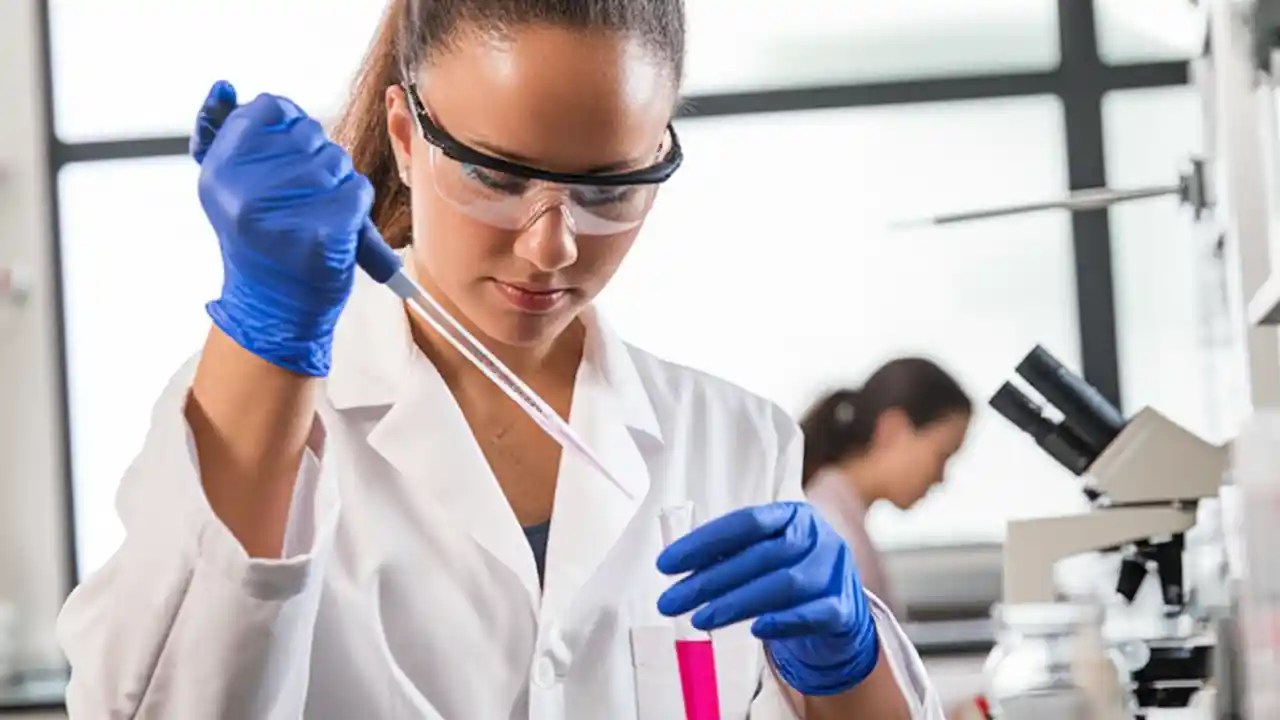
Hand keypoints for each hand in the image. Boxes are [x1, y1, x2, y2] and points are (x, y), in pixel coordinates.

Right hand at [190, 80, 380, 376]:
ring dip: (339, 184)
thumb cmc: (258, 241)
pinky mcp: (322, 235)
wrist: (273, 310)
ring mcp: (284, 213)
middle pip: (311, 133)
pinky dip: (356, 208)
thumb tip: (224, 86)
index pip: (270, 108)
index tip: (286, 154)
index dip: (290, 126)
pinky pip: (357, 191)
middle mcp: (245, 190)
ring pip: (338, 162)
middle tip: (300, 198)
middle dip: (317, 158)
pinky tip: (336, 229)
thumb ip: (225, 133)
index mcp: (219, 171)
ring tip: (315, 216)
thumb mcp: (227, 186)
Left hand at [656, 502, 879, 695]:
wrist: (837, 609)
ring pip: (784, 585)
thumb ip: (729, 555)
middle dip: (709, 580)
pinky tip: (756, 629)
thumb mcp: (763, 554)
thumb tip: (675, 567)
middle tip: (671, 600)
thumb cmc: (787, 574)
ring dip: (736, 603)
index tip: (665, 564)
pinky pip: (814, 615)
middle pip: (760, 556)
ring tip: (698, 618)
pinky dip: (784, 621)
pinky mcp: (844, 610)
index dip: (703, 542)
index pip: (746, 523)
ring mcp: (834, 572)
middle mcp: (817, 537)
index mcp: (793, 515)